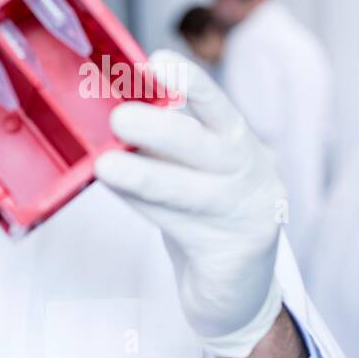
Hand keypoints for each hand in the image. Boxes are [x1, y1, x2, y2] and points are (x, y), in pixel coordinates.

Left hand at [94, 50, 284, 357]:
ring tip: (107, 166)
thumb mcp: (195, 173)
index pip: (218, 106)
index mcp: (241, 144)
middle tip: (119, 118)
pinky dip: (146, 208)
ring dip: (144, 175)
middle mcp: (252, 174)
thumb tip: (116, 120)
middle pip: (205, 145)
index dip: (191, 83)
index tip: (158, 63)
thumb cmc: (207, 221)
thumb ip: (167, 148)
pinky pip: (181, 227)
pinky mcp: (232, 253)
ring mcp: (246, 215)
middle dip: (160, 128)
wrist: (238, 295)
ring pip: (189, 190)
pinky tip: (120, 195)